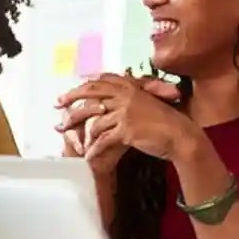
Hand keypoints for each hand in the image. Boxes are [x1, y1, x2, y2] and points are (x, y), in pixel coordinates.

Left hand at [56, 74, 190, 161]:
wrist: (181, 134)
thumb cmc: (167, 121)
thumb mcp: (148, 104)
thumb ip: (130, 100)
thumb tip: (113, 104)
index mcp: (130, 87)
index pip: (101, 82)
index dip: (83, 86)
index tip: (70, 92)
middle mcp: (126, 96)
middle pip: (91, 93)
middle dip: (71, 99)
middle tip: (58, 107)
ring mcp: (125, 112)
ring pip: (93, 119)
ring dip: (78, 130)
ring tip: (68, 137)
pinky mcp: (126, 129)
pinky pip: (103, 139)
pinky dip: (94, 149)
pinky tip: (87, 156)